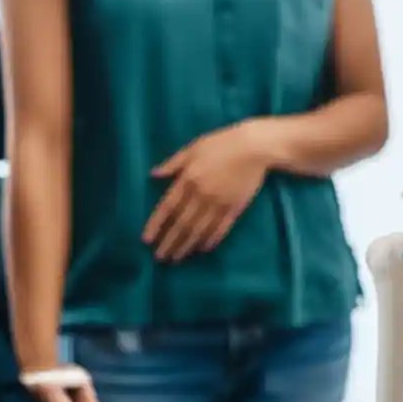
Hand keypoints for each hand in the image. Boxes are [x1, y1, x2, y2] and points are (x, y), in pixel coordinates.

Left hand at [145, 121, 270, 260]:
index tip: (147, 240)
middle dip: (170, 242)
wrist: (256, 147)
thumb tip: (153, 174)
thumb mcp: (193, 148)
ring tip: (177, 258)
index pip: (167, 207)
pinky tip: (202, 249)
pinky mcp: (235, 208)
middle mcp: (201, 195)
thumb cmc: (222, 143)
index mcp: (188, 179)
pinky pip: (220, 229)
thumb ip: (173, 163)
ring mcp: (219, 203)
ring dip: (187, 246)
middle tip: (160, 258)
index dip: (156, 225)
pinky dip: (211, 240)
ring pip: (199, 230)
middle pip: (182, 224)